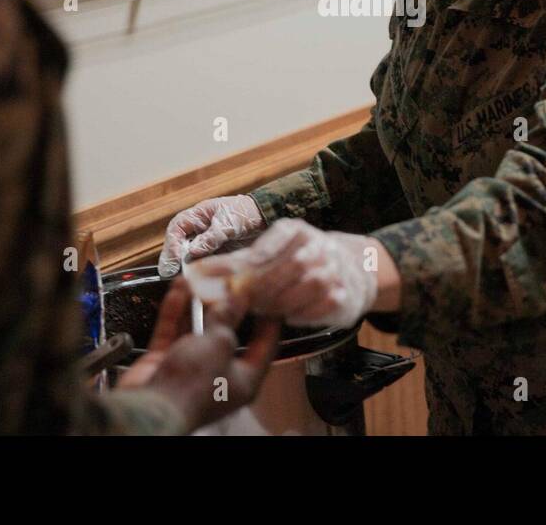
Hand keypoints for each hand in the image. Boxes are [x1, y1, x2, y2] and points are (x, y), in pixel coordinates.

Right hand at [117, 277, 278, 430]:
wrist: (149, 409)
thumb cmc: (190, 388)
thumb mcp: (219, 345)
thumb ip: (227, 319)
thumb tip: (233, 299)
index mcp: (243, 380)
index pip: (264, 347)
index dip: (269, 322)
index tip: (271, 299)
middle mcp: (218, 375)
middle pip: (227, 335)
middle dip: (226, 308)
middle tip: (231, 282)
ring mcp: (190, 369)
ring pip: (197, 330)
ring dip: (197, 305)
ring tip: (202, 280)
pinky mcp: (165, 363)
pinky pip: (173, 332)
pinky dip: (175, 311)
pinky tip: (179, 290)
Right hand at [157, 194, 264, 276]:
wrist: (265, 219)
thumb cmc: (245, 213)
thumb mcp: (228, 222)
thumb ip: (211, 237)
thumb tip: (192, 252)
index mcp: (197, 216)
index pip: (177, 228)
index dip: (173, 242)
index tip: (178, 256)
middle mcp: (197, 231)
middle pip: (177, 244)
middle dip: (171, 258)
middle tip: (169, 272)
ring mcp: (204, 244)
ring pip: (186, 257)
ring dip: (182, 268)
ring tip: (181, 279)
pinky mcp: (213, 255)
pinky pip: (200, 264)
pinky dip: (196, 272)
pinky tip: (194, 281)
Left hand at [198, 219, 378, 329]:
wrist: (350, 267)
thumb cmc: (297, 260)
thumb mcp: (269, 252)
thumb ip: (235, 264)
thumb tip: (195, 274)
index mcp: (295, 231)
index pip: (265, 249)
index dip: (242, 268)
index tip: (222, 283)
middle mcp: (318, 246)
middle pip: (283, 270)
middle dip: (258, 289)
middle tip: (238, 302)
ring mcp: (334, 271)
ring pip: (301, 289)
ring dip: (278, 302)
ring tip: (261, 308)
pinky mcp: (343, 297)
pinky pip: (318, 308)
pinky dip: (299, 314)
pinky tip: (286, 315)